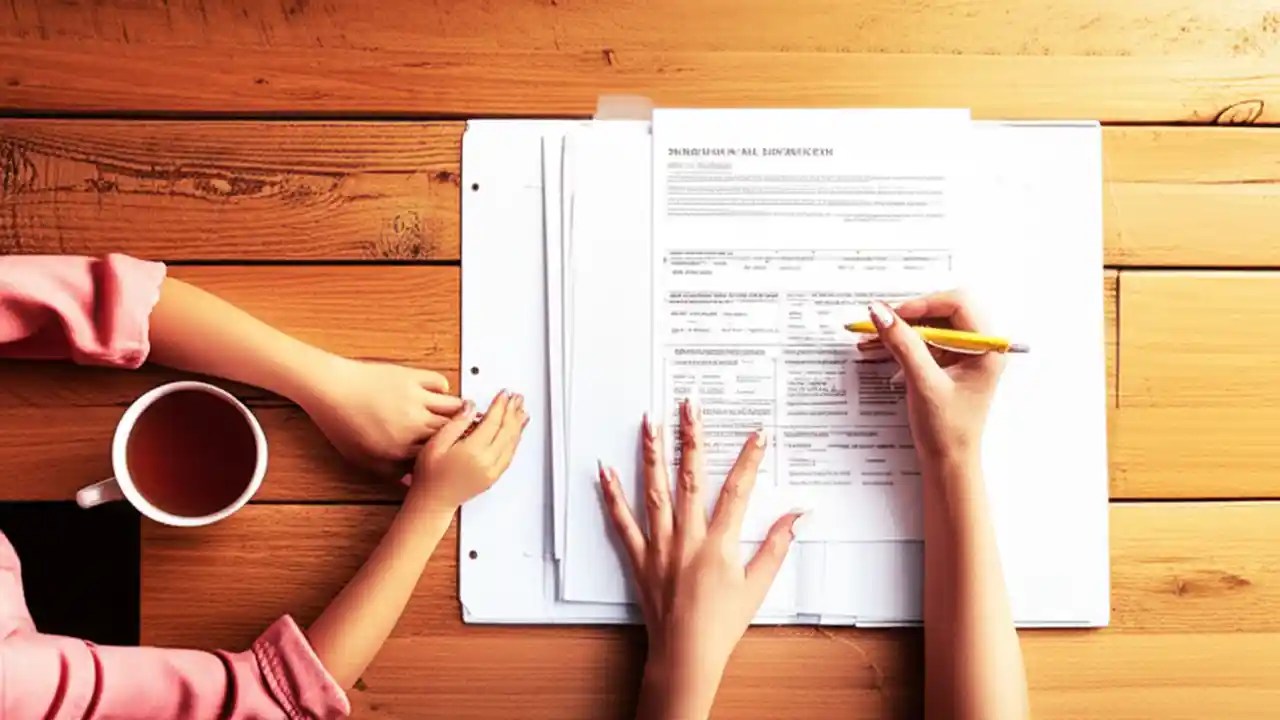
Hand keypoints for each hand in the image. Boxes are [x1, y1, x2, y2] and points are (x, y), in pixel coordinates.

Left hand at [298, 357, 464, 476]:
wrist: (330, 388)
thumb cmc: (341, 421)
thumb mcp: (361, 458)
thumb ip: (389, 473)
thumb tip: (407, 483)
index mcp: (402, 447)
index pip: (439, 456)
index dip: (449, 456)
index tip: (455, 457)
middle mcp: (414, 424)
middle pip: (453, 432)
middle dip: (463, 436)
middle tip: (469, 437)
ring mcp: (417, 399)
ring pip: (453, 408)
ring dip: (460, 413)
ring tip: (464, 416)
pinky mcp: (414, 378)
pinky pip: (440, 383)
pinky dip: (443, 390)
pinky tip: (439, 395)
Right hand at [408, 390, 526, 511]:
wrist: (433, 502)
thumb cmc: (430, 475)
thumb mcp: (436, 444)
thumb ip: (456, 423)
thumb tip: (471, 406)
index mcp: (473, 451)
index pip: (493, 422)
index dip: (500, 405)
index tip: (504, 394)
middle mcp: (487, 462)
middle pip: (506, 431)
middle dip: (513, 412)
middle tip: (517, 398)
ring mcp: (492, 471)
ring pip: (512, 443)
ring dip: (518, 425)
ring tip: (521, 411)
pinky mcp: (494, 477)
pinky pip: (510, 455)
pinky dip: (515, 440)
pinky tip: (516, 433)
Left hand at [600, 400, 802, 719]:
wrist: (686, 655)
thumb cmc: (722, 624)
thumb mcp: (758, 586)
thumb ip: (777, 547)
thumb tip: (797, 516)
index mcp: (720, 545)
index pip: (738, 491)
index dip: (749, 459)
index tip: (757, 433)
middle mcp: (688, 539)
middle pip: (691, 478)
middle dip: (691, 438)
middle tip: (690, 406)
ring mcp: (660, 546)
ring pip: (655, 491)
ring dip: (652, 454)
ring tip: (649, 422)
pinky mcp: (640, 558)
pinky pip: (622, 522)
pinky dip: (612, 495)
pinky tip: (606, 470)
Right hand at [862, 293, 1003, 465]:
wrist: (948, 461)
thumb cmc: (947, 429)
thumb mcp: (923, 382)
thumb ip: (903, 344)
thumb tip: (881, 313)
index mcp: (987, 348)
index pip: (958, 304)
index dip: (924, 304)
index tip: (895, 314)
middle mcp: (980, 346)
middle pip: (943, 311)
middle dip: (909, 316)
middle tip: (881, 323)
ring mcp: (965, 355)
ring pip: (931, 326)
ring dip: (901, 331)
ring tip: (871, 338)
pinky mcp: (950, 364)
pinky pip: (925, 343)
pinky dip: (903, 344)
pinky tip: (879, 349)